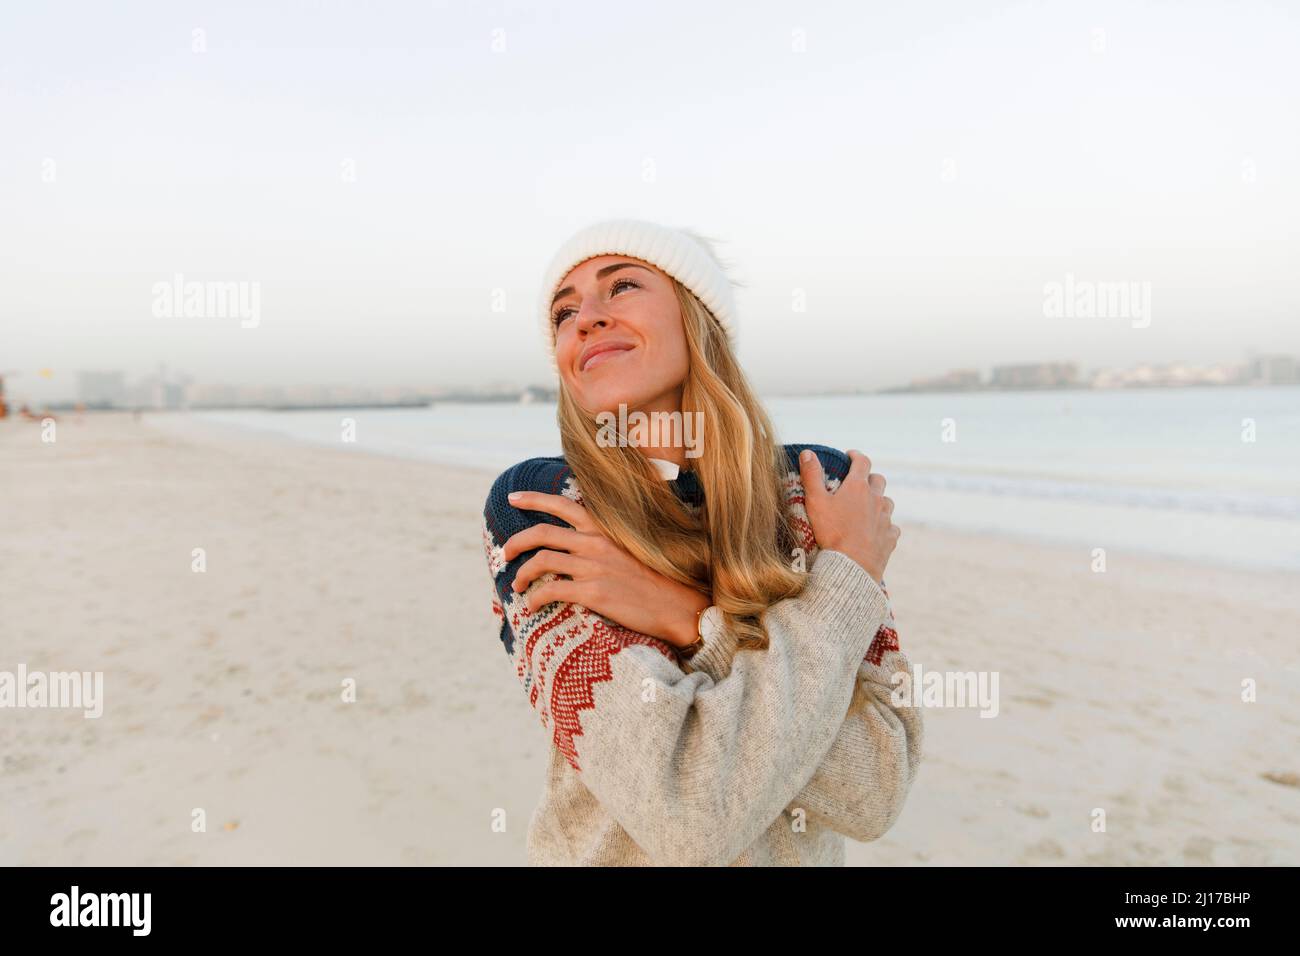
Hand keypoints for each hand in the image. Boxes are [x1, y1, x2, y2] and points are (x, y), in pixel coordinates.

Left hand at [503, 490, 711, 648]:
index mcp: (604, 529)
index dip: (533, 500)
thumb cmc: (656, 580)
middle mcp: (596, 543)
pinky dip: (535, 599)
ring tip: (518, 585)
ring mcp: (593, 567)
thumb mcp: (631, 548)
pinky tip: (533, 606)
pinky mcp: (593, 593)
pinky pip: (551, 592)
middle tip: (504, 553)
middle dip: (516, 542)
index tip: (512, 497)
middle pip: (542, 533)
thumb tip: (579, 543)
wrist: (679, 605)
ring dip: (522, 574)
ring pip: (541, 562)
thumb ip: (604, 541)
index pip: (562, 505)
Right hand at [798, 449, 897, 583]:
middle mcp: (876, 499)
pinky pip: (891, 526)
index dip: (856, 456)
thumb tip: (807, 452)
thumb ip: (811, 475)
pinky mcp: (890, 536)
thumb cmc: (832, 532)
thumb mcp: (815, 502)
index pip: (862, 462)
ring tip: (867, 507)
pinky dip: (885, 525)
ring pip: (887, 502)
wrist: (852, 565)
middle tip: (859, 482)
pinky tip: (877, 531)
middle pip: (878, 480)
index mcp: (858, 487)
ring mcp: (886, 518)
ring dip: (878, 501)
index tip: (850, 455)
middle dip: (869, 477)